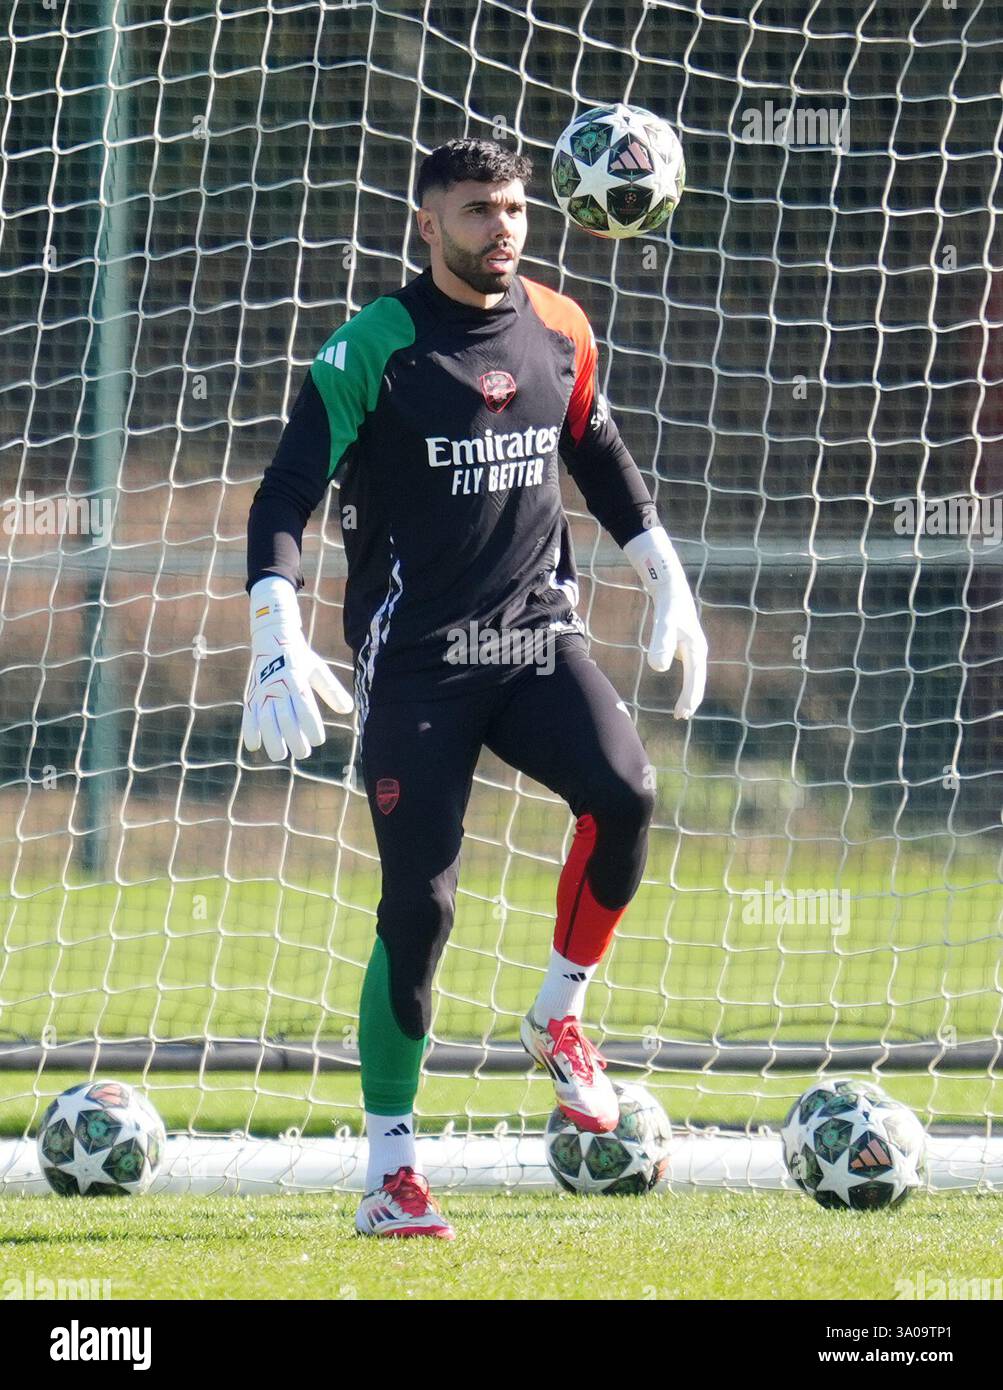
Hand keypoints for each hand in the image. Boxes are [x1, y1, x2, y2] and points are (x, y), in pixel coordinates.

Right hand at [242, 577, 353, 760]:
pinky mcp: (252, 695)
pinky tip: (254, 747)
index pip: (305, 706)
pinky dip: (249, 730)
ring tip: (279, 755)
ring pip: (265, 719)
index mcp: (296, 679)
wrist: (272, 638)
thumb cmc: (300, 658)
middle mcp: (279, 687)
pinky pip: (248, 715)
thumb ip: (332, 690)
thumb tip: (348, 710)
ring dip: (271, 739)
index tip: (319, 740)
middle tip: (303, 753)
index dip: (311, 725)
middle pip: (285, 717)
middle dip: (293, 738)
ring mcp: (263, 692)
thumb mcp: (318, 670)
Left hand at [623, 526, 707, 719]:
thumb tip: (658, 669)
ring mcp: (691, 646)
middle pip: (697, 679)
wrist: (669, 584)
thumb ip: (661, 643)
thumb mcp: (664, 623)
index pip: (695, 679)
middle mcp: (697, 649)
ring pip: (693, 675)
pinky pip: (687, 667)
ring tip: (681, 710)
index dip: (689, 697)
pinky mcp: (683, 642)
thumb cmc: (668, 603)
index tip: (683, 714)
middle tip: (681, 716)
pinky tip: (679, 687)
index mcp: (697, 648)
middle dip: (691, 698)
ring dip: (689, 691)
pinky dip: (685, 681)